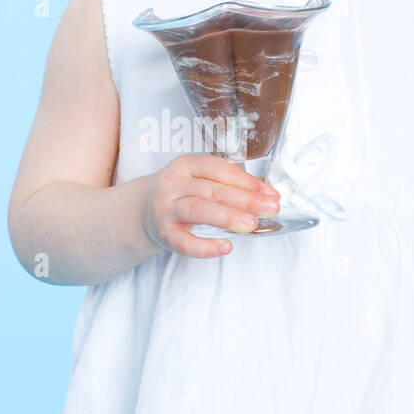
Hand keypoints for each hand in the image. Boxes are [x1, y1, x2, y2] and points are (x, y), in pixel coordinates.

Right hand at [141, 154, 280, 258]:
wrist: (142, 210)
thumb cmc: (180, 193)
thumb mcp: (198, 180)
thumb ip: (228, 185)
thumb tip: (267, 194)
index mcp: (186, 166)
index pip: (220, 170)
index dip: (247, 181)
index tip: (269, 192)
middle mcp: (173, 185)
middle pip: (213, 190)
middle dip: (246, 200)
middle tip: (271, 208)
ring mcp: (166, 210)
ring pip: (199, 210)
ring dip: (228, 217)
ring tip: (252, 224)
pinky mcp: (164, 234)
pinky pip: (185, 242)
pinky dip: (206, 247)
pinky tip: (226, 247)